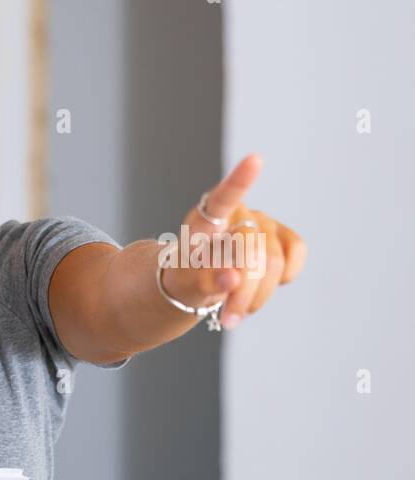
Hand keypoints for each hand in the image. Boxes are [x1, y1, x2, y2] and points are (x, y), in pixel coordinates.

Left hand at [161, 153, 306, 327]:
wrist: (199, 279)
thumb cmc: (188, 278)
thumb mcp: (185, 285)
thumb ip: (203, 282)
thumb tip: (231, 279)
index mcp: (203, 220)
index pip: (220, 200)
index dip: (239, 182)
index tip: (255, 160)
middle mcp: (236, 214)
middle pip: (251, 252)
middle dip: (242, 292)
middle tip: (230, 319)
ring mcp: (262, 222)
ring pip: (273, 262)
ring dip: (258, 296)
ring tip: (236, 313)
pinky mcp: (283, 235)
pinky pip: (295, 254)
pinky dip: (283, 278)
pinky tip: (262, 288)